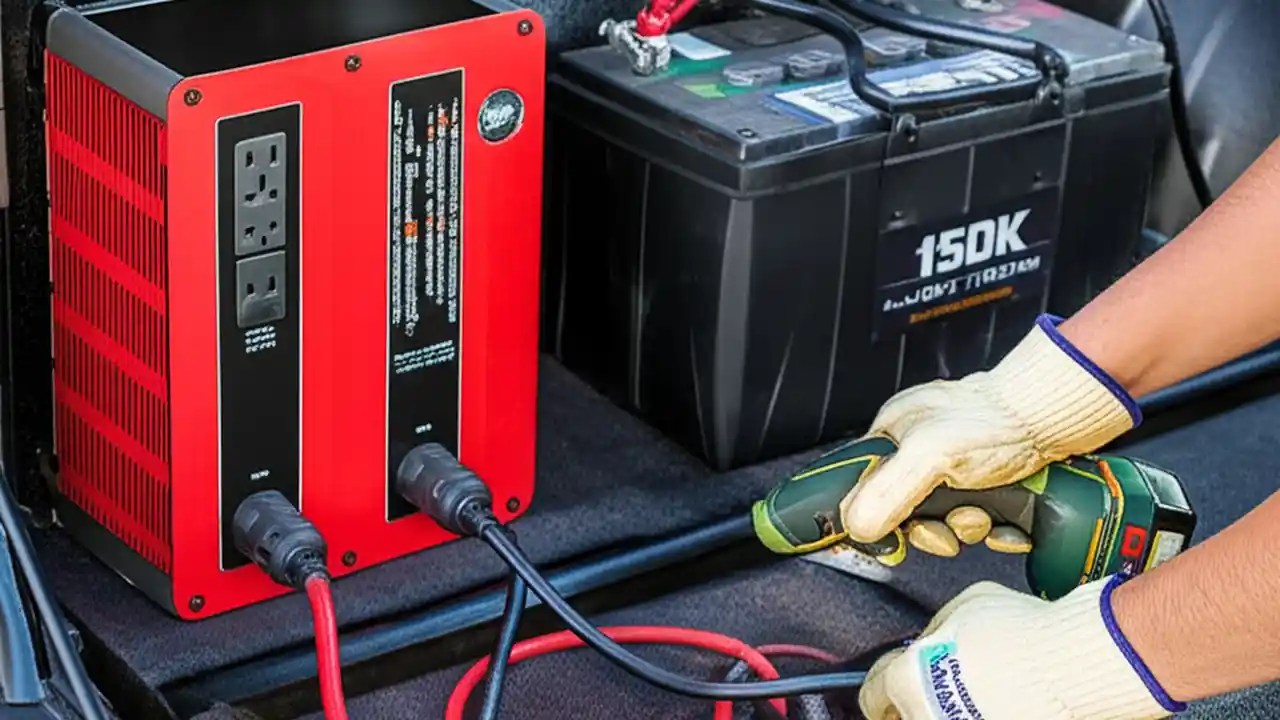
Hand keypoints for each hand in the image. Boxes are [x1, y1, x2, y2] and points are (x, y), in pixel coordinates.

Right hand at [840, 315, 1141, 551]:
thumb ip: (887, 494)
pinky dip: (997, 531)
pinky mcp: (994, 484)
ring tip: (985, 517)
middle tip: (950, 529)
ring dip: (967, 529)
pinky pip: (984, 521)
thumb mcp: (928, 457)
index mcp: (895, 433)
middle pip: (909, 511)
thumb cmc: (994, 421)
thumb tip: (856, 527)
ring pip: (949, 520)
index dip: (876, 517)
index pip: (865, 486)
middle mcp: (923, 449)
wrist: (1057, 416)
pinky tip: (1007, 526)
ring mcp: (960, 468)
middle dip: (933, 528)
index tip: (894, 541)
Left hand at [859, 577, 1185, 719]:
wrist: (1075, 659)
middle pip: (903, 717)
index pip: (873, 693)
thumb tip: (930, 639)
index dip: (877, 689)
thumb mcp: (963, 605)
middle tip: (930, 693)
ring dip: (946, 712)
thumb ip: (935, 628)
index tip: (881, 693)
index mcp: (909, 680)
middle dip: (911, 705)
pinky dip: (980, 714)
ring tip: (976, 697)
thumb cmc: (1023, 628)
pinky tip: (999, 706)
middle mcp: (928, 716)